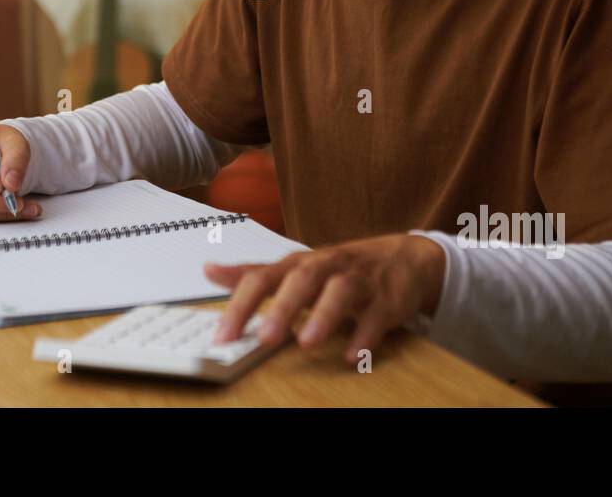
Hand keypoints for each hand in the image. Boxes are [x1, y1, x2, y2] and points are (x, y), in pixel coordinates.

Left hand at [204, 233, 445, 362]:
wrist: (402, 257)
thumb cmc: (339, 267)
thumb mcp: (295, 268)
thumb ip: (254, 274)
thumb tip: (209, 270)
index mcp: (299, 263)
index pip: (263, 277)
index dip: (241, 305)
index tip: (222, 335)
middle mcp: (326, 266)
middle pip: (303, 278)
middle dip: (283, 307)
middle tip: (266, 338)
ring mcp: (359, 279)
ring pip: (341, 290)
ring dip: (324, 315)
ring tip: (308, 343)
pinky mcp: (388, 297)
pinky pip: (377, 315)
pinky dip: (365, 335)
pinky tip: (352, 356)